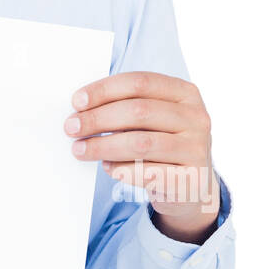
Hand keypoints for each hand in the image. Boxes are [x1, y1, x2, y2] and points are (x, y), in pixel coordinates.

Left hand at [64, 70, 220, 243]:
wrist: (192, 186)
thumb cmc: (162, 143)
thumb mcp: (153, 119)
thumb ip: (126, 108)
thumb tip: (82, 110)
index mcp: (186, 93)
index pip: (140, 82)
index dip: (104, 90)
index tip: (77, 102)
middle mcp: (197, 118)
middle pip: (138, 111)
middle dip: (98, 118)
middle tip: (71, 127)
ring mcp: (197, 149)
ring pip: (140, 143)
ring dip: (103, 146)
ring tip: (80, 149)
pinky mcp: (191, 179)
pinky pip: (147, 172)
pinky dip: (121, 169)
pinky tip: (107, 167)